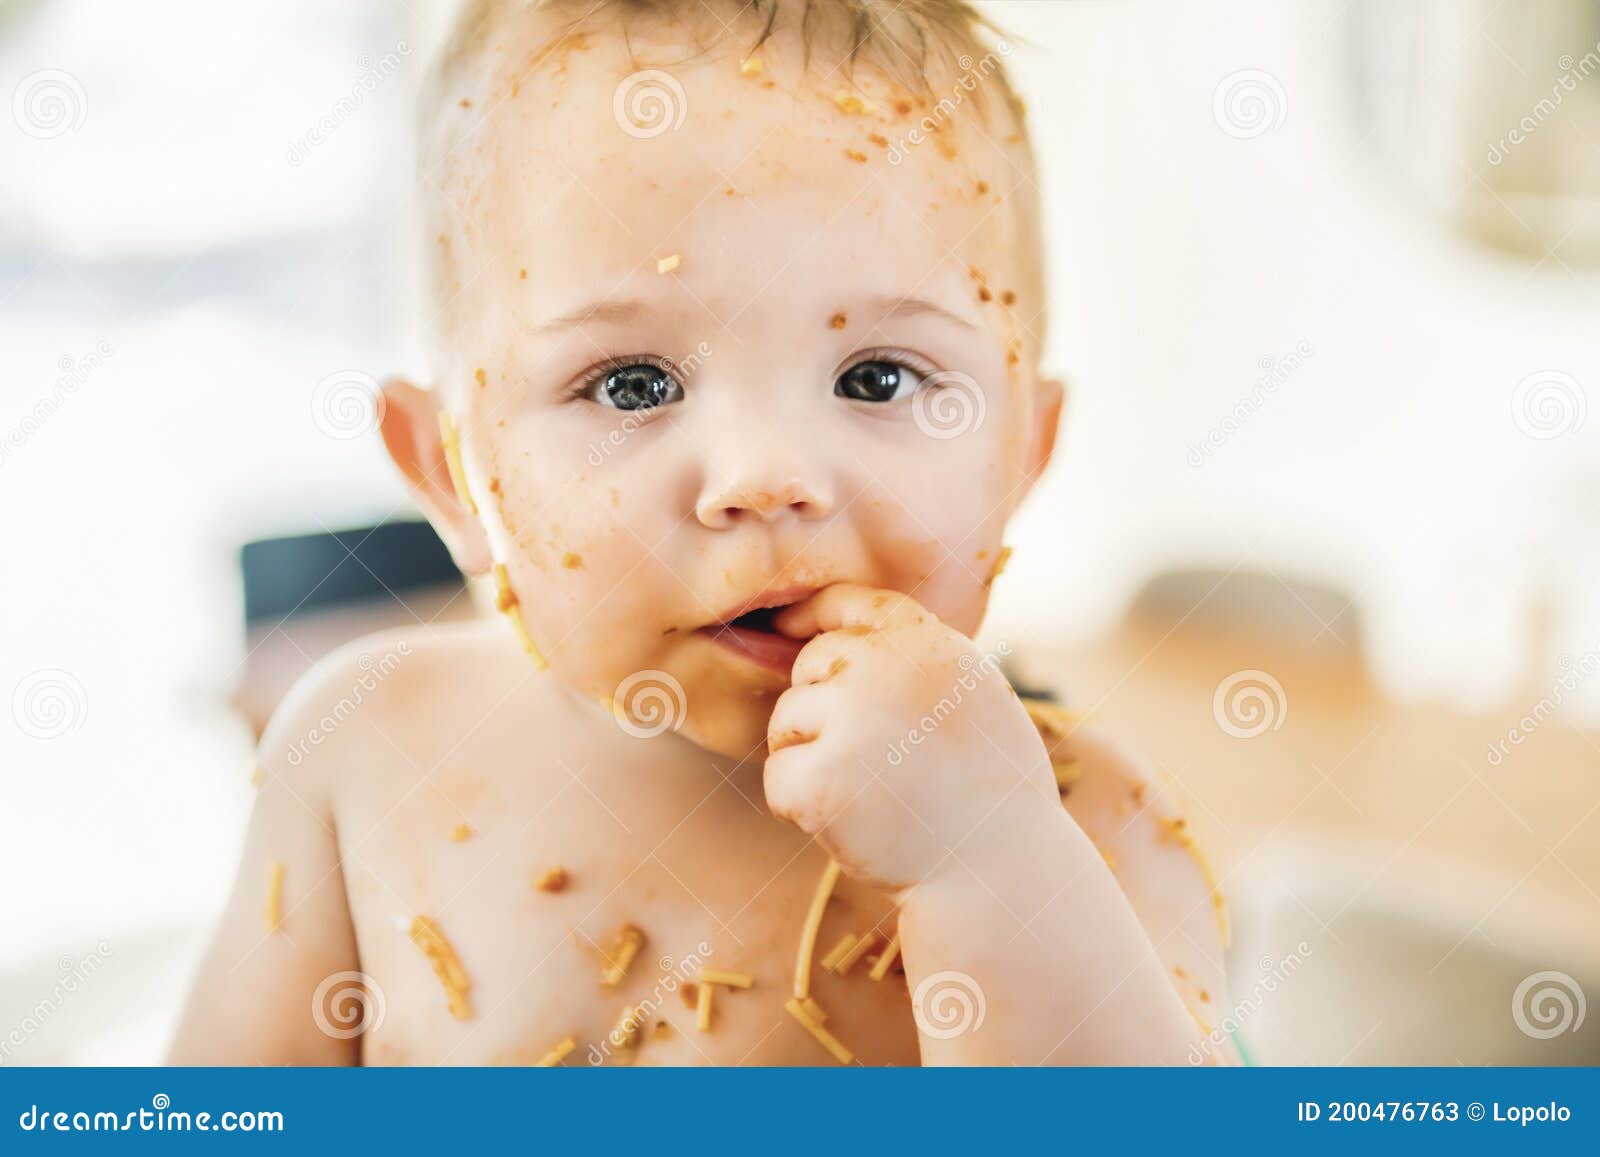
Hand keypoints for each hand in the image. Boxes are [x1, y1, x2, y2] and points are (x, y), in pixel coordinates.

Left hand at [763, 584, 1056, 892]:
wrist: (1001, 873)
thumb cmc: (991, 793)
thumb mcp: (976, 699)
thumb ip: (918, 664)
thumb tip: (839, 638)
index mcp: (930, 644)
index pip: (854, 602)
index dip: (815, 613)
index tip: (790, 627)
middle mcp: (886, 670)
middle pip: (809, 664)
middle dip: (822, 708)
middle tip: (870, 762)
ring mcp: (851, 722)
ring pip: (787, 722)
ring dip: (810, 758)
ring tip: (870, 794)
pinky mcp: (820, 780)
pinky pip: (777, 778)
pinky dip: (800, 807)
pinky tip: (852, 825)